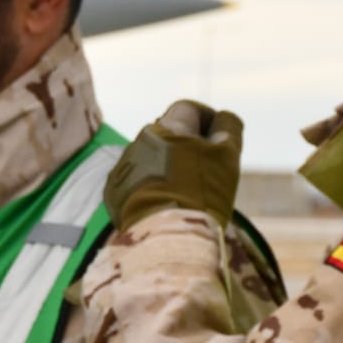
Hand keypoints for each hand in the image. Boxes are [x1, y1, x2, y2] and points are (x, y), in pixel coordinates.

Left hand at [103, 98, 242, 230]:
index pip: (188, 109)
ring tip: (185, 192)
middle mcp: (140, 140)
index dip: (207, 120)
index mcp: (168, 126)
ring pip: (151, 159)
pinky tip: (165, 204)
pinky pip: (136, 181)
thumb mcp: (226, 156)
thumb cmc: (200, 191)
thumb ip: (228, 128)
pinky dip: (150, 187)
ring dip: (167, 167)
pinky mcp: (114, 191)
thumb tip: (223, 119)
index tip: (219, 138)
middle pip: (168, 136)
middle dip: (187, 146)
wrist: (164, 233)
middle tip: (206, 170)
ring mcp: (124, 166)